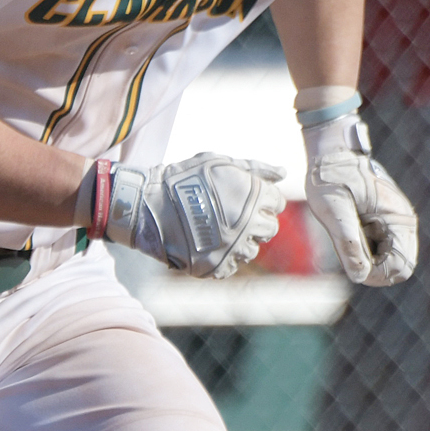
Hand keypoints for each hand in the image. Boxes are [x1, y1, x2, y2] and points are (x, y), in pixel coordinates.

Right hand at [105, 152, 286, 278]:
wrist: (147, 204)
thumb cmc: (184, 178)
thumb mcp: (218, 163)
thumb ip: (254, 167)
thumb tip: (282, 173)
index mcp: (253, 197)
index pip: (276, 202)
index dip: (262, 198)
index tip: (244, 198)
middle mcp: (248, 225)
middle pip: (270, 229)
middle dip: (256, 221)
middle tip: (232, 215)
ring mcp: (232, 248)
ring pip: (252, 250)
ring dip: (240, 241)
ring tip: (217, 229)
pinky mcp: (216, 266)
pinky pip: (232, 267)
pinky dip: (223, 258)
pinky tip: (208, 244)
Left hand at [301, 114, 417, 286]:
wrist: (332, 153)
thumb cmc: (331, 177)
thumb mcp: (332, 209)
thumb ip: (347, 242)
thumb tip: (359, 276)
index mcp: (398, 219)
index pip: (401, 267)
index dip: (376, 274)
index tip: (351, 261)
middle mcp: (404, 222)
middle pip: (398, 267)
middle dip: (372, 266)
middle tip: (346, 245)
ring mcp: (396, 223)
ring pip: (389, 260)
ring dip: (367, 256)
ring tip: (348, 231)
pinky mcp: (386, 222)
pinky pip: (381, 249)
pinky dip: (365, 248)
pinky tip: (350, 228)